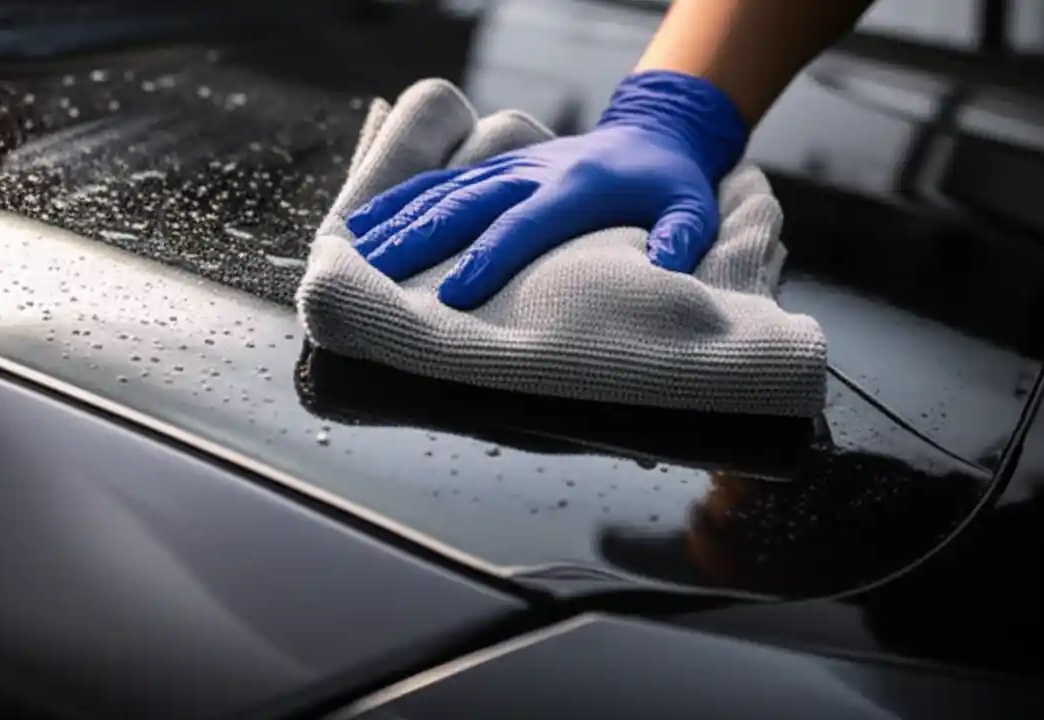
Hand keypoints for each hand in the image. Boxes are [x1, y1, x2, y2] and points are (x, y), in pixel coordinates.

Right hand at [345, 71, 747, 308]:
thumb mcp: (691, 207)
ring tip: (353, 255)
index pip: (523, 227)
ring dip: (396, 223)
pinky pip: (436, 182)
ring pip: (440, 192)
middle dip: (419, 242)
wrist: (650, 134)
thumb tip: (665, 265)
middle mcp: (529, 174)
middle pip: (465, 207)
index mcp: (574, 189)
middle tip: (376, 277)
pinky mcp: (492, 170)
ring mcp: (506, 168)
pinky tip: (361, 225)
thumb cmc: (667, 185)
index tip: (455, 295)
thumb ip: (682, 235)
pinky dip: (397, 202)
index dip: (488, 258)